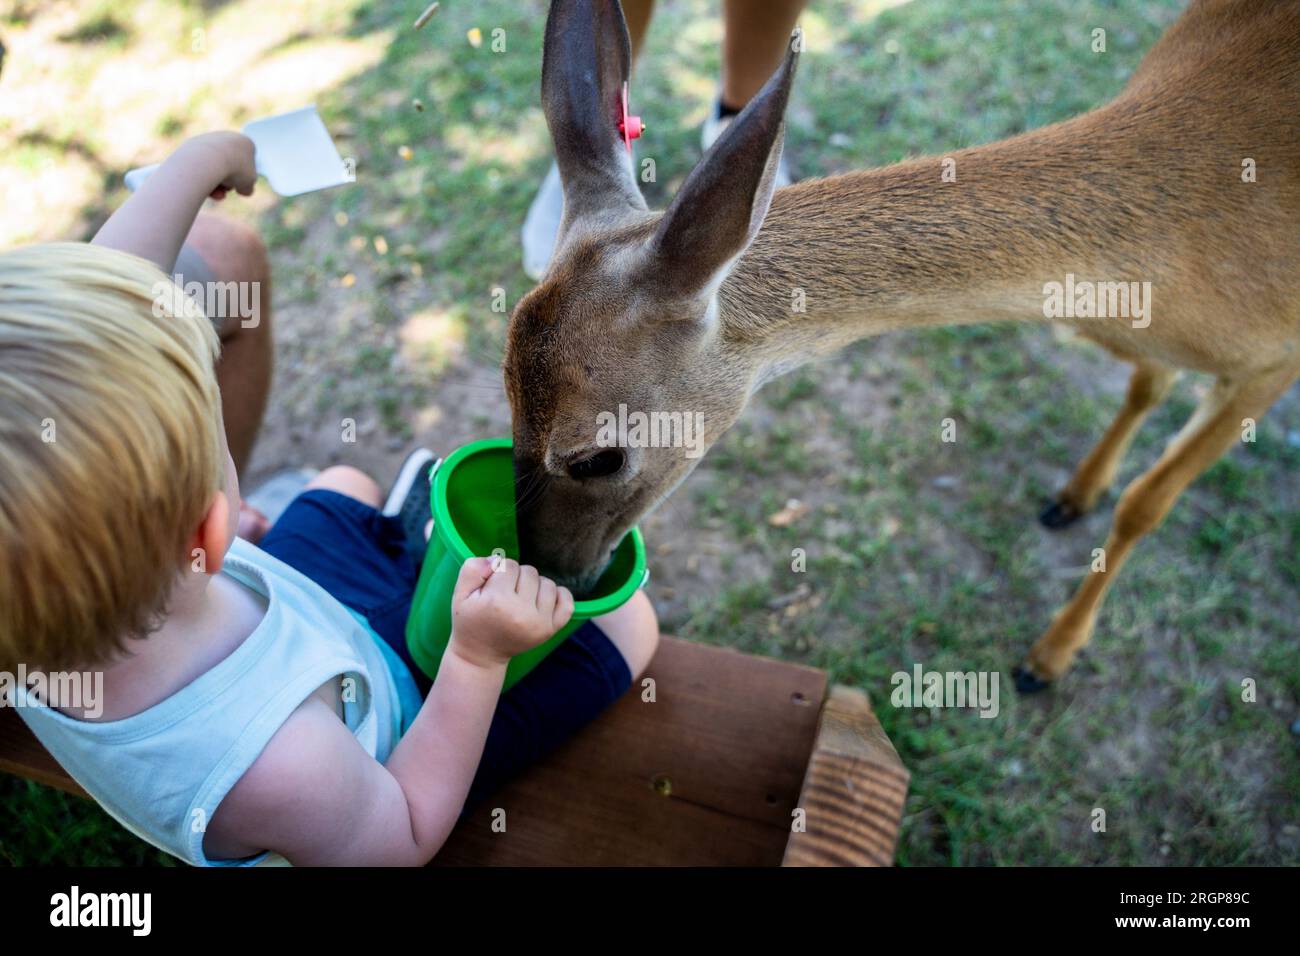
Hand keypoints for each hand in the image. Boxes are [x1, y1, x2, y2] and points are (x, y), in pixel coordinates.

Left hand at [178, 131, 256, 199]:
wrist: (207, 160)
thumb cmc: (234, 170)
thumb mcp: (249, 183)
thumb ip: (248, 186)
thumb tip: (244, 189)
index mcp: (245, 142)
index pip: (248, 162)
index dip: (245, 177)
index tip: (240, 187)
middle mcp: (227, 137)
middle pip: (230, 166)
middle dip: (227, 183)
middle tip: (225, 193)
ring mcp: (209, 140)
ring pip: (215, 168)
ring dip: (216, 184)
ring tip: (215, 193)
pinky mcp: (193, 145)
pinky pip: (201, 166)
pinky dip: (203, 178)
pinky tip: (204, 187)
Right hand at [448, 557, 573, 670]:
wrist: (481, 655)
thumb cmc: (470, 620)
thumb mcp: (460, 594)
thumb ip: (473, 569)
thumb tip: (497, 558)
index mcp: (497, 602)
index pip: (508, 565)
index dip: (498, 572)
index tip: (491, 588)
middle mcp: (522, 613)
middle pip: (530, 572)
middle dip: (516, 578)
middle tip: (505, 596)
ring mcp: (540, 623)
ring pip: (548, 583)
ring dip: (535, 587)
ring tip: (520, 600)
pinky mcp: (551, 630)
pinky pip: (567, 601)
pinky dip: (558, 595)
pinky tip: (542, 600)